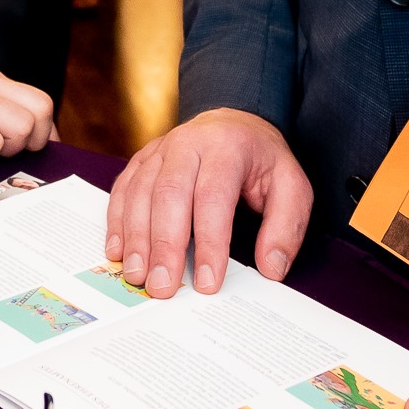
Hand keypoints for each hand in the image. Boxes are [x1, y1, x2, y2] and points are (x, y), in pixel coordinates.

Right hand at [103, 108, 310, 296]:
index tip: (208, 282)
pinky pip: (123, 189)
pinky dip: (117, 221)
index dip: (209, 243)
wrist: (234, 122)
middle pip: (169, 194)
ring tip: (137, 275)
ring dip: (136, 238)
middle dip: (164, 245)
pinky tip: (117, 251)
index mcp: (227, 148)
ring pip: (140, 192)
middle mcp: (188, 144)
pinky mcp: (142, 159)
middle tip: (162, 286)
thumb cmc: (262, 161)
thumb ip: (285, 227)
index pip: (213, 197)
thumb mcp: (292, 187)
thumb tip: (271, 269)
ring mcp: (160, 150)